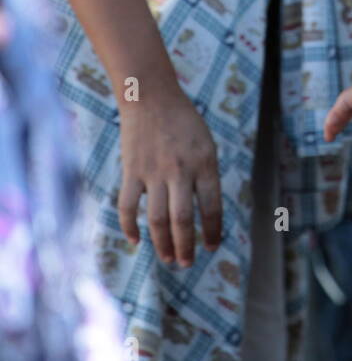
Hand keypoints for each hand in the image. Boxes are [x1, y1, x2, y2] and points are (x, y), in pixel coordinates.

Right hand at [118, 90, 221, 266]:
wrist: (152, 97)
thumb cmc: (184, 122)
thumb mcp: (206, 145)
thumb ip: (206, 176)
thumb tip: (205, 213)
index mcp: (205, 164)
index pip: (211, 207)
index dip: (212, 231)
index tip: (212, 247)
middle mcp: (180, 170)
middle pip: (183, 220)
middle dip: (186, 247)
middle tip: (187, 263)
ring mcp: (154, 171)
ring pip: (158, 219)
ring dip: (162, 244)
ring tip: (168, 259)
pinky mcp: (132, 170)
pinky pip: (128, 206)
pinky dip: (129, 227)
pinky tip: (135, 241)